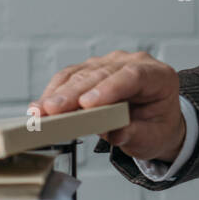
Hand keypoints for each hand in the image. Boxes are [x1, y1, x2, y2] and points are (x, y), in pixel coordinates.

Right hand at [31, 50, 184, 162]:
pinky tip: (41, 106)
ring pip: (81, 73)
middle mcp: (134, 62)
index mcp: (158, 76)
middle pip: (101, 74)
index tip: (86, 104)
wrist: (154, 122)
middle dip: (74, 93)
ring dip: (58, 93)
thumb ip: (135, 134)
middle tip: (53, 110)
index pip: (133, 76)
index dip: (108, 89)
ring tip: (40, 111)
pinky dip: (54, 92)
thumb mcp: (153, 137)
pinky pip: (69, 77)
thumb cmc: (156, 127)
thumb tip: (116, 133)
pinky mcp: (91, 69)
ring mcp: (111, 63)